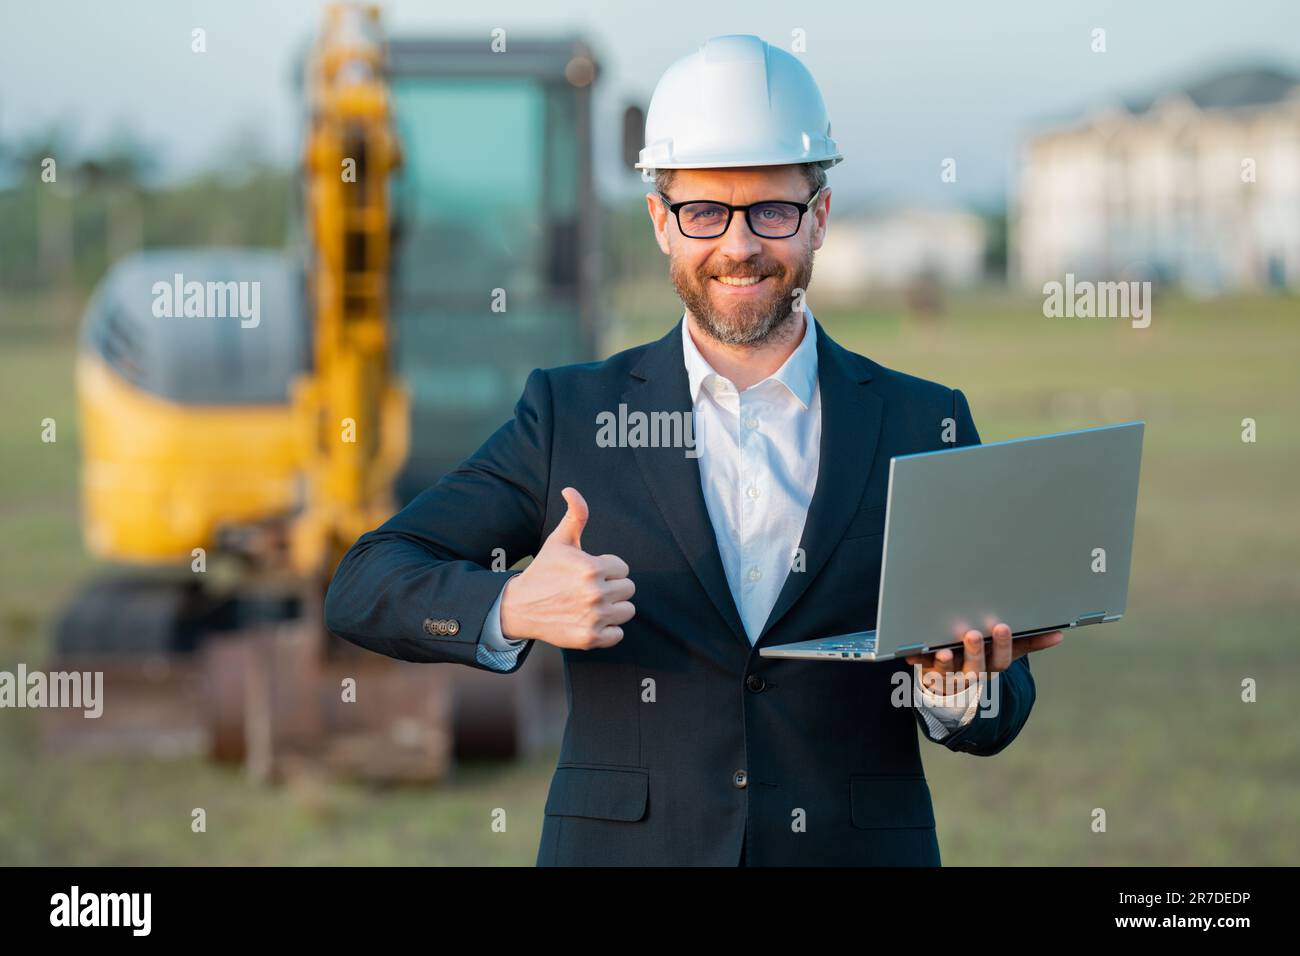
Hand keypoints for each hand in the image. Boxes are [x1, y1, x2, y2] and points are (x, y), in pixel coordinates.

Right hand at [499, 487, 635, 648]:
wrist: (519, 607)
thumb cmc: (543, 571)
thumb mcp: (559, 541)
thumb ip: (575, 515)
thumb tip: (571, 490)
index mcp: (592, 567)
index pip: (622, 568)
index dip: (607, 569)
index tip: (588, 573)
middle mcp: (595, 593)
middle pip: (628, 589)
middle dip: (612, 588)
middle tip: (588, 589)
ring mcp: (594, 617)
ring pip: (627, 611)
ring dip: (613, 609)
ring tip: (591, 604)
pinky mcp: (590, 638)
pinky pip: (618, 634)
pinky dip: (608, 631)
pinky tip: (590, 620)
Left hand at [904, 623, 1063, 697]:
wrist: (956, 688)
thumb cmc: (985, 658)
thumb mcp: (1006, 651)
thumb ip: (1029, 642)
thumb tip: (1059, 635)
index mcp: (992, 665)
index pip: (1002, 659)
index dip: (1003, 645)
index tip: (1002, 626)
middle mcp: (972, 672)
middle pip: (975, 667)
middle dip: (974, 652)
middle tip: (972, 635)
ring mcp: (950, 675)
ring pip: (948, 672)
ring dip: (945, 663)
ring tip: (942, 652)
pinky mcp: (928, 673)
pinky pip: (921, 669)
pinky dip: (917, 661)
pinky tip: (911, 655)